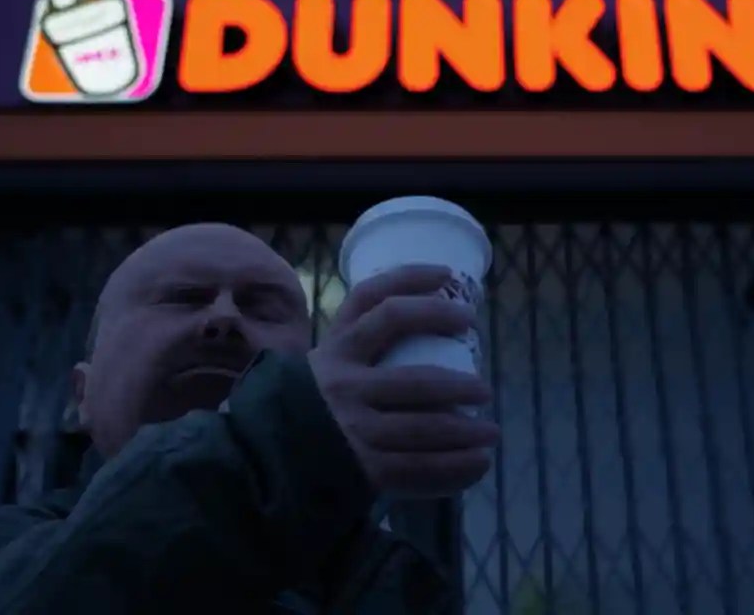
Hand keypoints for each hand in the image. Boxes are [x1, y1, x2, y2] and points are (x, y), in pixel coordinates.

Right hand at [309, 264, 499, 497]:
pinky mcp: (362, 469)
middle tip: (485, 389)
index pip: (376, 302)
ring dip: (466, 431)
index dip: (415, 284)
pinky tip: (477, 465)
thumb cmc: (308, 402)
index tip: (451, 283)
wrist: (263, 458)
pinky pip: (418, 470)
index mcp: (336, 348)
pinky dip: (455, 469)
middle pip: (417, 380)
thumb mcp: (324, 360)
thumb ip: (361, 341)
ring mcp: (352, 429)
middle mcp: (343, 385)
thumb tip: (431, 314)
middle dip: (459, 384)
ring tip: (491, 432)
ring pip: (424, 429)